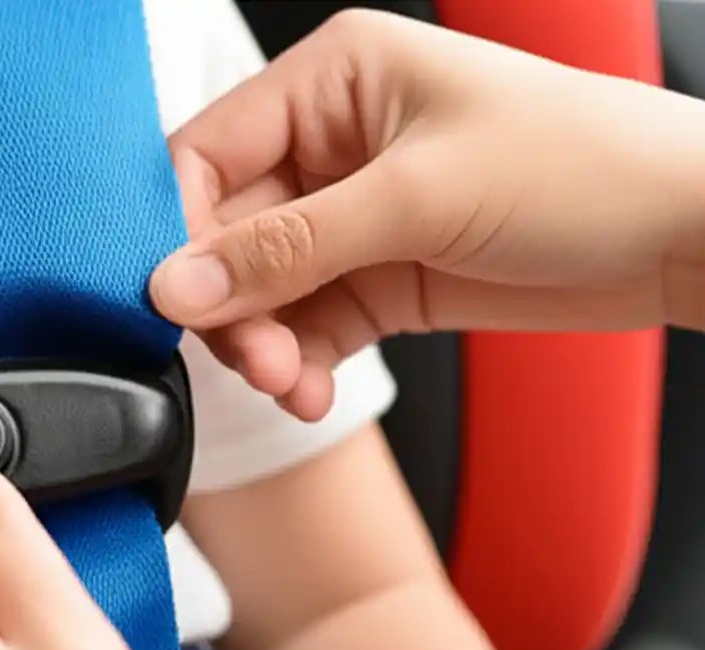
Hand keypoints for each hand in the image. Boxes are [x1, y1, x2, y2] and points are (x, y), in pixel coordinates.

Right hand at [149, 9, 704, 420]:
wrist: (683, 233)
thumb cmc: (582, 165)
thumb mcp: (417, 198)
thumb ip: (286, 248)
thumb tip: (177, 283)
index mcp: (332, 79)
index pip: (209, 152)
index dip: (181, 230)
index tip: (176, 300)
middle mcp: (332, 143)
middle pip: (229, 232)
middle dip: (234, 305)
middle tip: (253, 357)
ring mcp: (354, 214)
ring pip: (264, 289)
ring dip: (265, 343)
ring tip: (291, 379)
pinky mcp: (379, 274)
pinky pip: (308, 324)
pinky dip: (301, 363)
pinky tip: (313, 388)